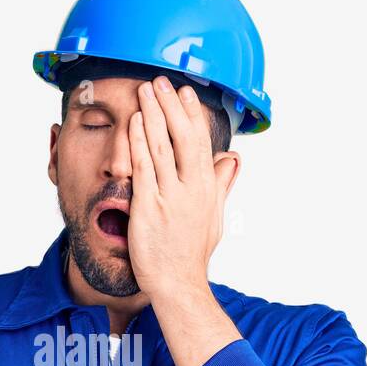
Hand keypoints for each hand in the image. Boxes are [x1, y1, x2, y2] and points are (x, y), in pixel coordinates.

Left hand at [126, 75, 238, 303]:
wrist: (177, 283)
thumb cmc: (191, 253)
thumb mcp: (214, 216)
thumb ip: (220, 184)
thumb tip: (232, 159)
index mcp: (207, 188)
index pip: (201, 142)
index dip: (192, 115)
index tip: (184, 93)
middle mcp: (192, 189)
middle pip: (183, 137)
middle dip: (171, 106)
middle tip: (161, 82)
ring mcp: (170, 197)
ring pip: (162, 147)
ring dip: (153, 115)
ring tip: (145, 91)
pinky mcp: (149, 208)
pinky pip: (144, 167)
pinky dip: (139, 142)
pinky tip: (135, 123)